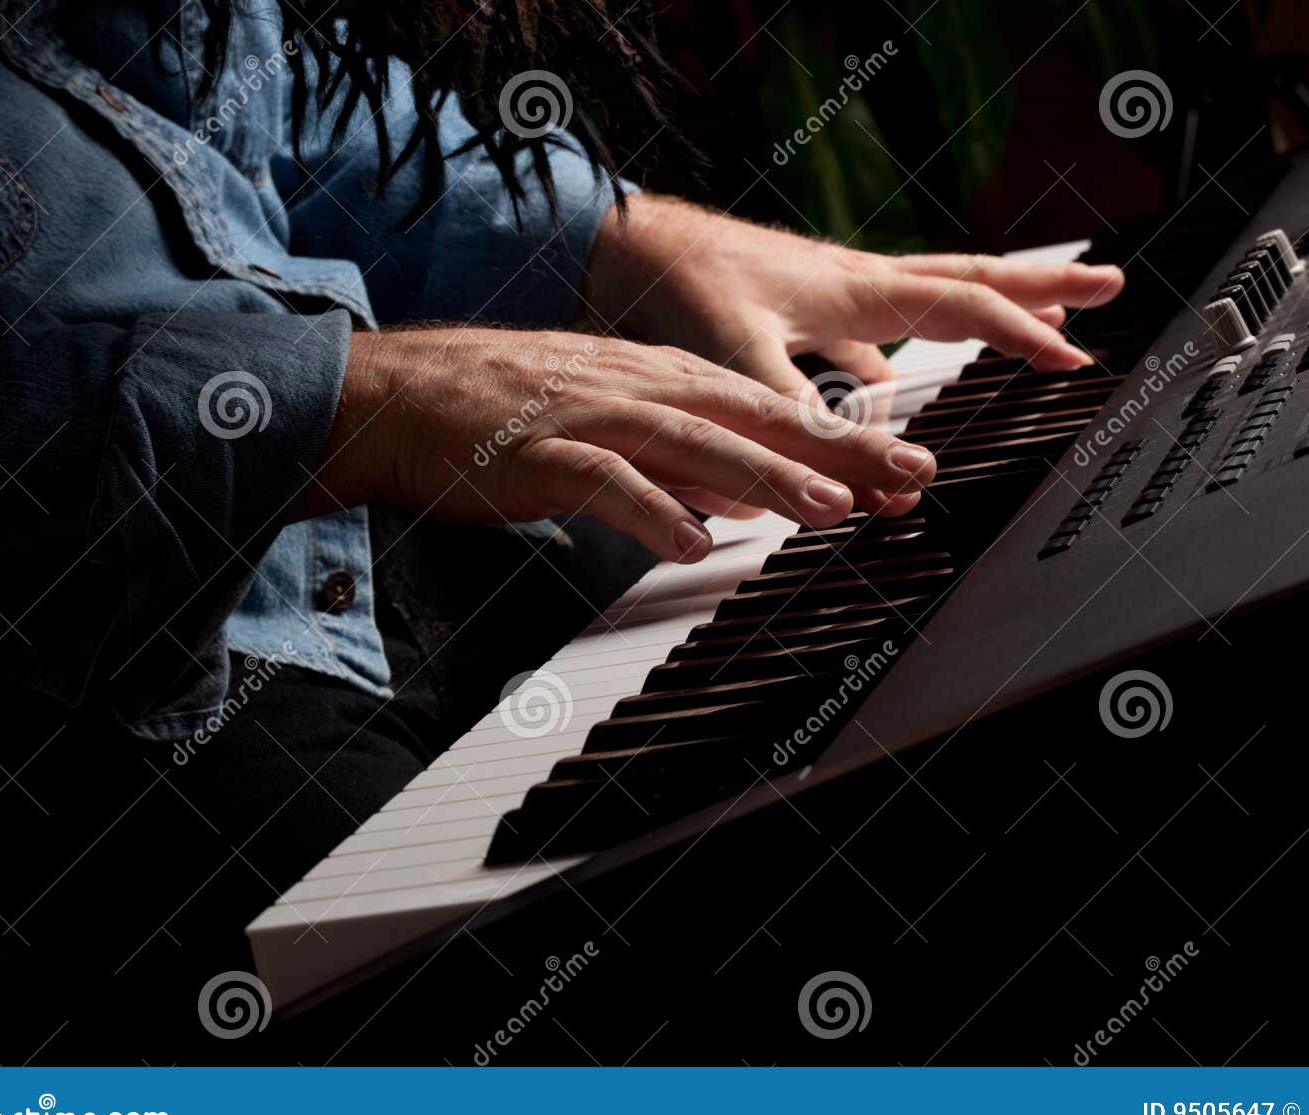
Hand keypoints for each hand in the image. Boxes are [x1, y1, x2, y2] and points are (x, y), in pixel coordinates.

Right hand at [300, 328, 938, 560]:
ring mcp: (587, 416)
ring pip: (690, 441)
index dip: (842, 441)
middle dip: (835, 449)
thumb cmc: (507, 416)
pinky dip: (648, 506)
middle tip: (907, 477)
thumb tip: (749, 498)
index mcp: (660, 383)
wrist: (401, 396)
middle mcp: (636, 389)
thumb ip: (683, 462)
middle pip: (751, 417)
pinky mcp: (536, 450)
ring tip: (827, 506)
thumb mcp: (612, 430)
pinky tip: (692, 537)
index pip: (770, 411)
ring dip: (763, 473)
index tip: (907, 472)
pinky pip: (600, 479)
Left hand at [583, 194, 1124, 401]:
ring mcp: (835, 288)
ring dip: (988, 303)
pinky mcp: (805, 302)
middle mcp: (859, 279)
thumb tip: (861, 479)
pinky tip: (891, 374)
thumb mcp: (743, 361)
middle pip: (973, 277)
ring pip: (931, 292)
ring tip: (1033, 315)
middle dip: (1044, 283)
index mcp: (859, 289)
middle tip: (1106, 283)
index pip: (967, 306)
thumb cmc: (680, 287)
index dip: (1026, 333)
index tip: (1077, 358)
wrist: (627, 244)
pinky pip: (874, 322)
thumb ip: (802, 421)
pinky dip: (900, 345)